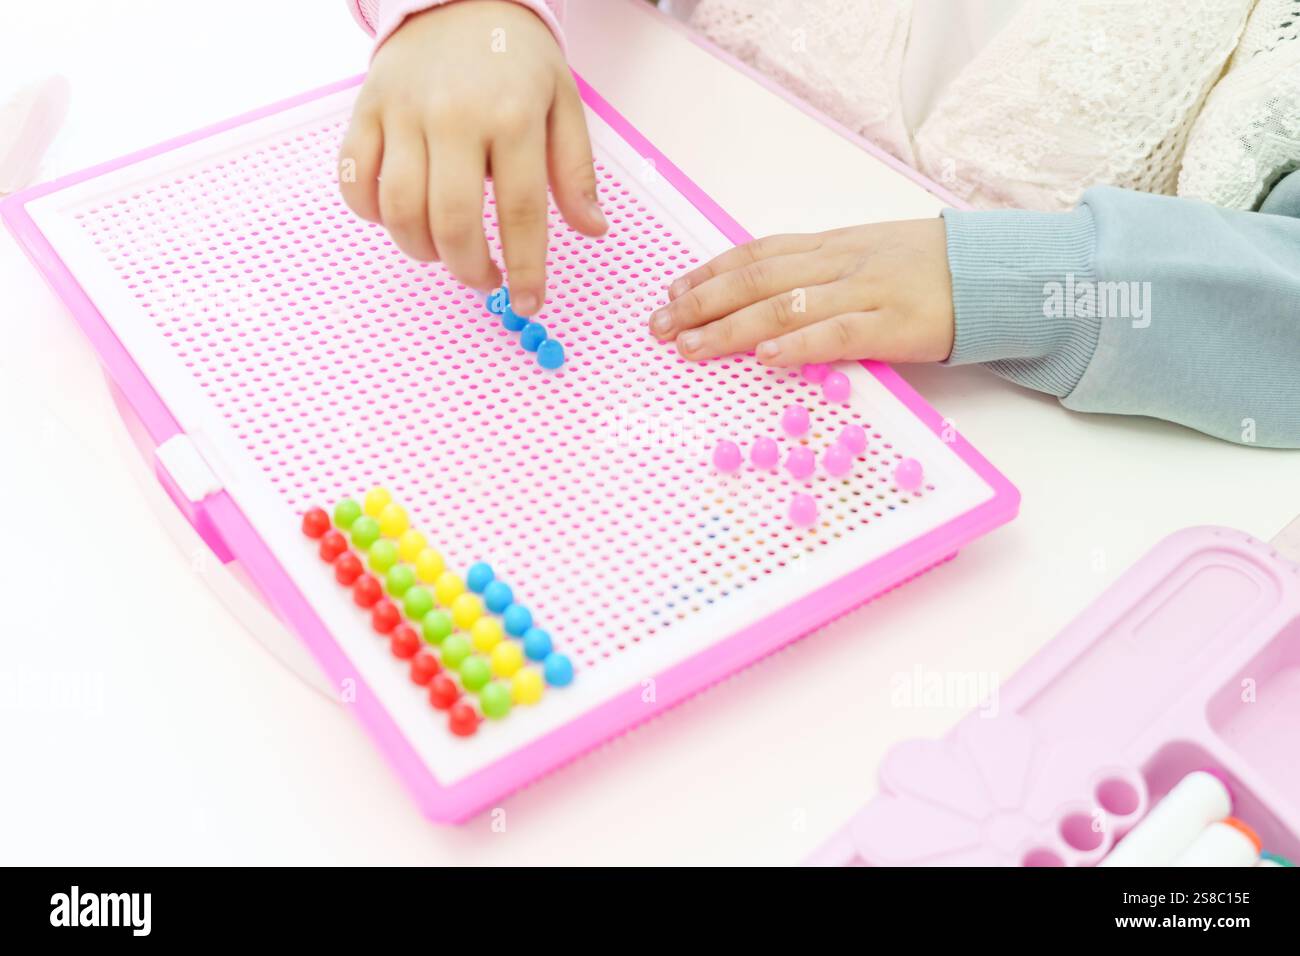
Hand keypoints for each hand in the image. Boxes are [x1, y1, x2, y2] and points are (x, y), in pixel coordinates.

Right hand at [338, 0, 606, 315]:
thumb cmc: (517, 60)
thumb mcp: (563, 104)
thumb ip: (575, 171)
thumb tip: (592, 230)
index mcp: (513, 117)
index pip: (520, 213)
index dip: (525, 269)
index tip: (529, 303)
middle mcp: (455, 116)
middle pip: (453, 222)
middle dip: (470, 269)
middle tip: (485, 279)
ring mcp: (404, 112)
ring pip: (400, 210)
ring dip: (422, 250)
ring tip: (444, 251)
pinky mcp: (366, 109)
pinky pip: (355, 179)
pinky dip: (372, 214)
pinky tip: (399, 218)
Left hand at [651, 219, 954, 364]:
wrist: (997, 273)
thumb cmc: (932, 270)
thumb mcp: (869, 257)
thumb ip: (821, 273)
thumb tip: (768, 298)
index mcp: (832, 245)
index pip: (757, 253)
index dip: (710, 272)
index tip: (672, 291)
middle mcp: (839, 263)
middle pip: (756, 278)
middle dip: (702, 303)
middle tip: (660, 326)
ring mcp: (865, 292)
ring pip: (784, 305)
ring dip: (731, 327)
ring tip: (691, 346)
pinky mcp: (893, 325)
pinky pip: (836, 333)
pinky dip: (797, 345)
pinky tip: (764, 357)